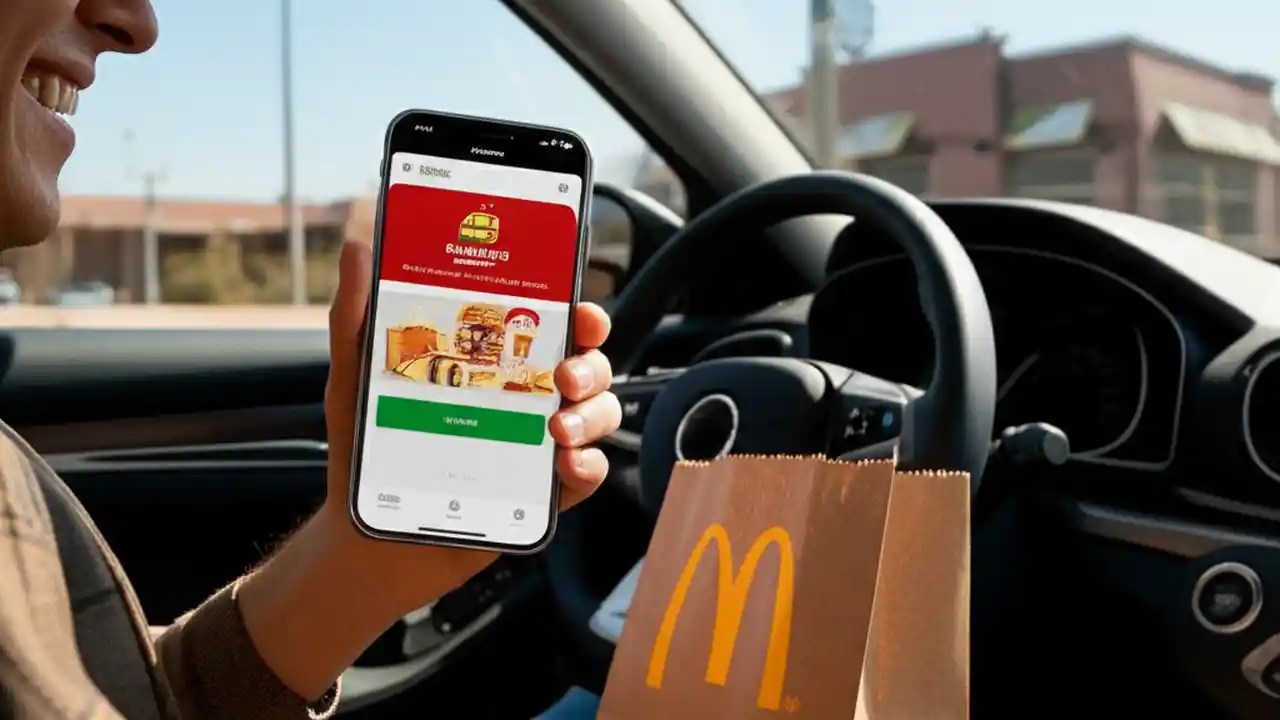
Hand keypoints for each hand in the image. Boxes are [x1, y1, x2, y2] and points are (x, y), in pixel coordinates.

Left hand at [320, 240, 621, 598]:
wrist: (367, 536)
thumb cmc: (366, 452)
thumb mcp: (358, 377)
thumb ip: (357, 314)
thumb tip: (359, 245)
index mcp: (493, 364)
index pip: (552, 327)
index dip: (580, 315)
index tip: (580, 310)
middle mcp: (525, 398)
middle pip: (588, 366)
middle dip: (592, 364)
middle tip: (565, 376)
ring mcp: (538, 446)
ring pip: (597, 415)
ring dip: (592, 415)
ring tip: (556, 430)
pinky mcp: (542, 494)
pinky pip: (586, 474)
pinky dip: (586, 466)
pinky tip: (564, 465)